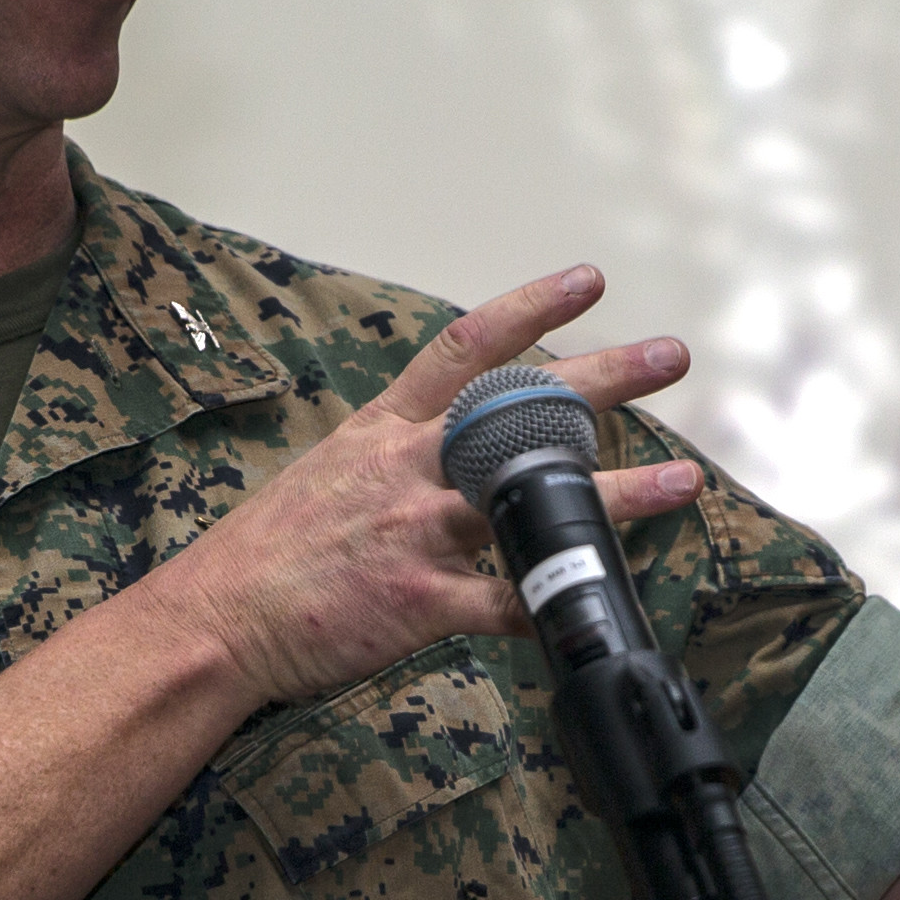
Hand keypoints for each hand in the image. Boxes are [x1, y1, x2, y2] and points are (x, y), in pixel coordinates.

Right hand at [148, 261, 706, 708]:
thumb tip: (458, 440)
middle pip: (520, 410)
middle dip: (605, 378)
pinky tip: (600, 603)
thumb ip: (398, 451)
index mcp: (384, 429)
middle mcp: (406, 468)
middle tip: (670, 355)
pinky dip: (552, 603)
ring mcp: (414, 532)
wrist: (216, 618)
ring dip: (614, 493)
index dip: (532, 307)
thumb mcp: (330, 470)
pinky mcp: (417, 601)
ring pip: (530, 502)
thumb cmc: (270, 550)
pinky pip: (503, 603)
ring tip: (683, 482)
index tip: (589, 281)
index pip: (466, 347)